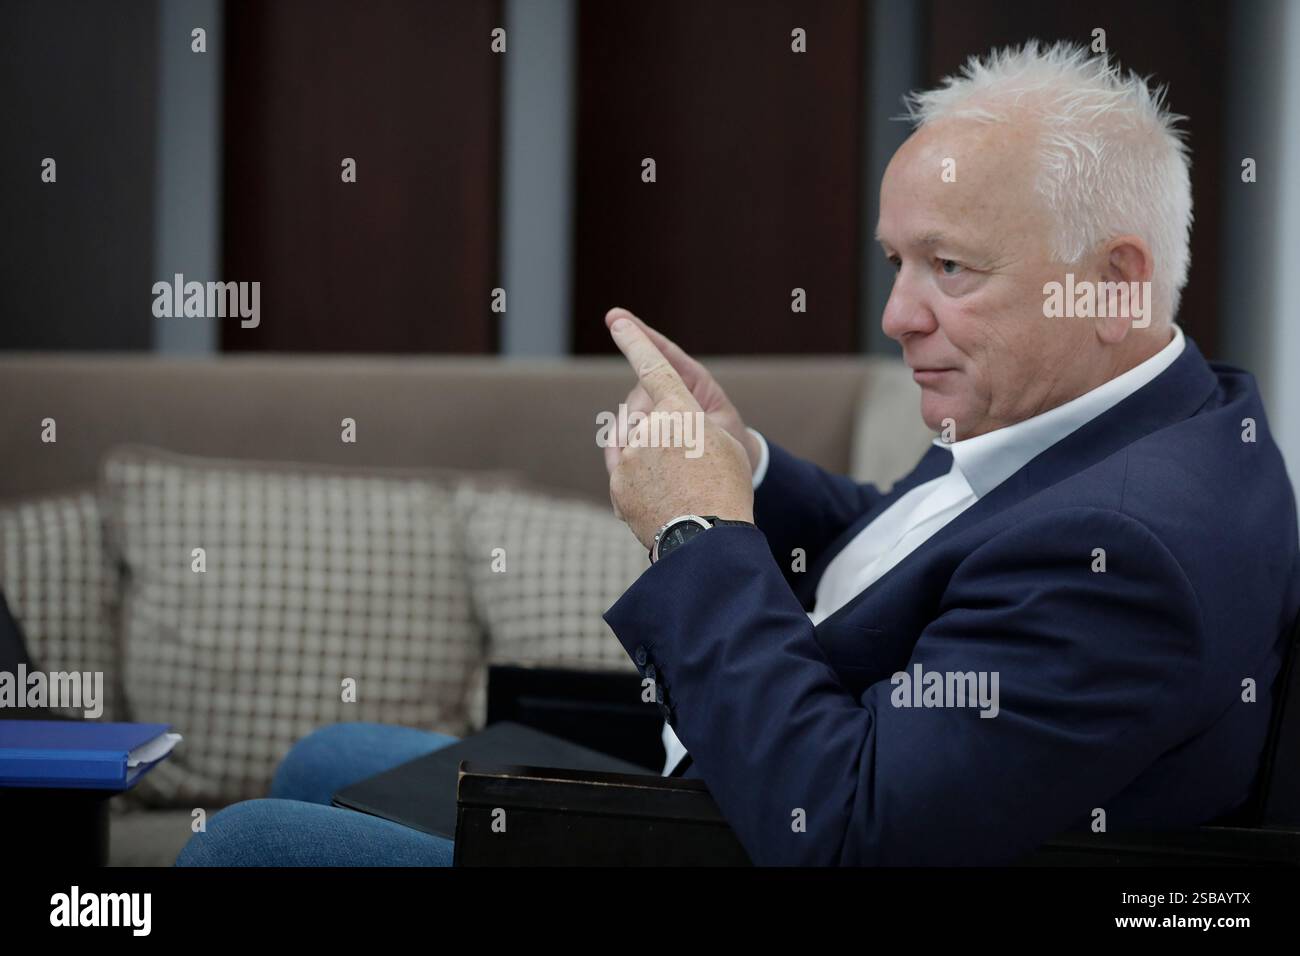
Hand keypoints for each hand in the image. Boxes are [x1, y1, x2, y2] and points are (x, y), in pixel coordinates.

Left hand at [605, 315, 754, 549]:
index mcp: (682, 412)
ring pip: (629, 435)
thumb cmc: (726, 488)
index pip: (655, 366)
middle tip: (687, 453)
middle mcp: (651, 429)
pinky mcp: (617, 484)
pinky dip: (635, 470)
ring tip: (675, 477)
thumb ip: (689, 417)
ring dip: (644, 444)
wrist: (709, 540)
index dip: (636, 339)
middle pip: (642, 409)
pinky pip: (621, 463)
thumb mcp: (723, 442)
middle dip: (657, 419)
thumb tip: (657, 415)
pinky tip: (657, 489)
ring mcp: (631, 457)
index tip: (616, 318)